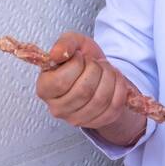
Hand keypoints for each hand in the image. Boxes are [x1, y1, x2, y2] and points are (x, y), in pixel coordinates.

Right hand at [33, 32, 144, 146]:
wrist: (99, 73)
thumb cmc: (82, 59)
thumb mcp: (73, 43)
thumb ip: (65, 43)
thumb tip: (57, 54)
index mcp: (45, 88)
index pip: (61, 82)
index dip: (76, 65)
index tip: (80, 56)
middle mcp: (57, 108)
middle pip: (84, 91)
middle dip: (96, 70)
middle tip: (96, 63)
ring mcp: (77, 119)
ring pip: (101, 99)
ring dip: (109, 77)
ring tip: (106, 69)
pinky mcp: (97, 123)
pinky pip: (114, 106)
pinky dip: (119, 88)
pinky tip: (115, 79)